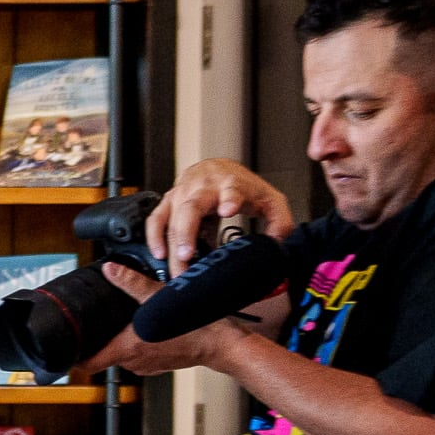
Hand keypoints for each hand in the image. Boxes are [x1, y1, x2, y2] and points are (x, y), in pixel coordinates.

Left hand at [73, 256, 232, 377]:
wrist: (222, 343)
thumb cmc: (194, 325)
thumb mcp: (158, 296)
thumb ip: (131, 283)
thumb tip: (109, 269)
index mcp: (127, 349)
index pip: (88, 364)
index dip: (74, 357)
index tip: (68, 347)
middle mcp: (134, 362)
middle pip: (104, 355)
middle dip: (99, 340)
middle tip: (97, 321)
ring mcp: (147, 365)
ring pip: (122, 355)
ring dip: (120, 340)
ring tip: (122, 321)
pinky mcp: (159, 364)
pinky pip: (140, 355)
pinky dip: (137, 343)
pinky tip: (144, 327)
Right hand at [147, 160, 295, 273]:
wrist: (221, 169)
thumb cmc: (243, 186)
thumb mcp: (269, 200)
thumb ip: (280, 222)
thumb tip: (276, 244)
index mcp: (230, 184)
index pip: (231, 189)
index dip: (229, 199)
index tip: (227, 209)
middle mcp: (203, 187)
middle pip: (191, 208)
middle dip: (186, 233)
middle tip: (186, 256)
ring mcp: (183, 193)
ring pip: (171, 217)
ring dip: (169, 242)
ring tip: (176, 266)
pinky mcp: (170, 201)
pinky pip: (157, 219)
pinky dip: (154, 236)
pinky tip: (159, 254)